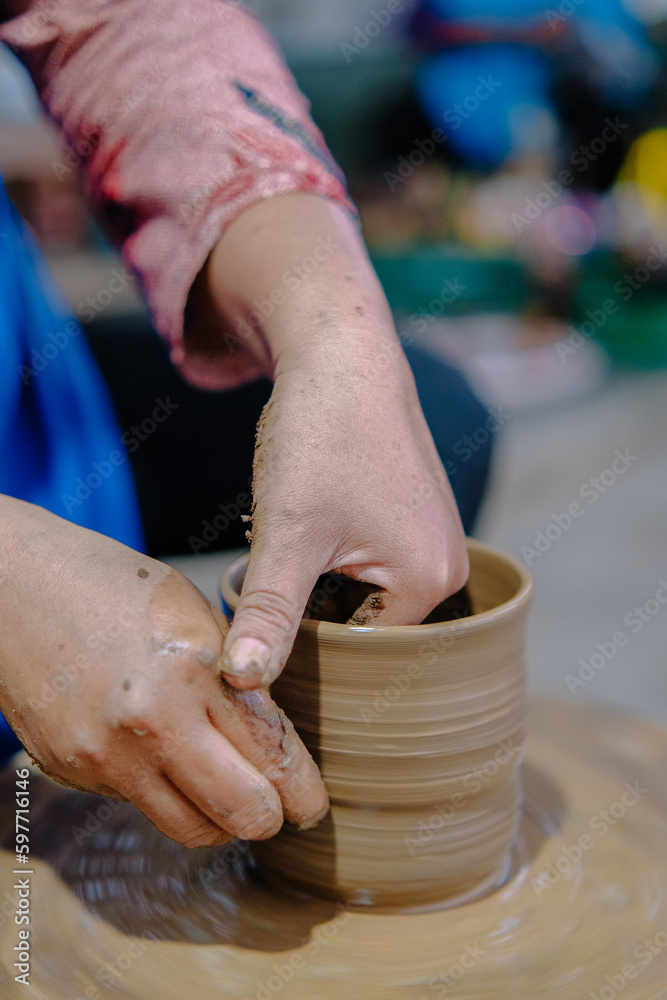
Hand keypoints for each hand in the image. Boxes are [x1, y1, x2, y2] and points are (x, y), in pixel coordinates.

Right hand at [0, 497, 327, 845]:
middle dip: (271, 816)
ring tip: (227, 788)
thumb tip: (274, 740)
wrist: (15, 588)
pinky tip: (164, 754)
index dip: (303, 789)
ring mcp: (106, 755)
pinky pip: (140, 805)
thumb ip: (237, 679)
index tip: (312, 801)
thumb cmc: (111, 584)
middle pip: (242, 814)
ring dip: (219, 818)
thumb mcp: (194, 615)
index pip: (271, 755)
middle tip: (281, 805)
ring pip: (192, 829)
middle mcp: (151, 722)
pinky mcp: (73, 771)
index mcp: (193, 670)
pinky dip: (165, 792)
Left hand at [220, 337, 467, 687]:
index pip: (357, 650)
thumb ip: (270, 612)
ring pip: (361, 591)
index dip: (302, 630)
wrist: (339, 350)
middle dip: (311, 599)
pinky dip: (332, 549)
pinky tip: (314, 510)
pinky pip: (371, 560)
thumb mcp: (288, 532)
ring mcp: (436, 538)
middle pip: (362, 624)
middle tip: (280, 545)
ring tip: (298, 523)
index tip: (268, 587)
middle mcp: (449, 567)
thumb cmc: (320, 435)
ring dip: (318, 573)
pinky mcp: (416, 514)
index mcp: (432, 582)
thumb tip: (241, 682)